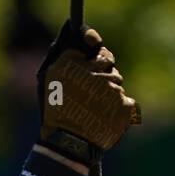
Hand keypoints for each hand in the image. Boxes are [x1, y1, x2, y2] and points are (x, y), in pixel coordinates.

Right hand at [37, 21, 140, 161]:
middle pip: (108, 62)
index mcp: (75, 63)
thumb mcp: (48, 78)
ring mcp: (112, 89)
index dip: (95, 45)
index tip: (94, 47)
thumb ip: (65, 53)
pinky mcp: (124, 106)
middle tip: (91, 90)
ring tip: (94, 109)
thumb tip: (78, 29)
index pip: (94, 43)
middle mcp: (95, 72)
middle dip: (102, 71)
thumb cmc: (55, 112)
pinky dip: (118, 109)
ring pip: (116, 82)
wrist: (68, 145)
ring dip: (109, 91)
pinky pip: (126, 101)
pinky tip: (104, 119)